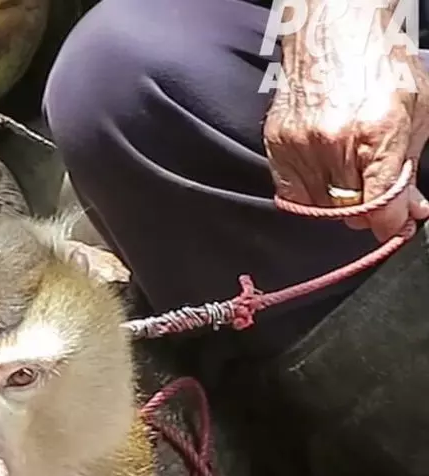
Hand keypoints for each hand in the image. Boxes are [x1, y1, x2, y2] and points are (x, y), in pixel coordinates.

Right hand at [263, 24, 428, 240]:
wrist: (335, 31)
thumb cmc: (379, 64)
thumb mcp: (414, 112)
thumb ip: (410, 165)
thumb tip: (410, 209)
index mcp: (378, 131)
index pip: (380, 204)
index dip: (388, 223)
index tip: (391, 227)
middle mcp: (336, 141)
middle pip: (350, 208)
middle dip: (367, 208)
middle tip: (375, 197)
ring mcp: (301, 143)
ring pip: (319, 204)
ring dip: (336, 202)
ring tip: (348, 179)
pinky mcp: (277, 141)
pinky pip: (290, 191)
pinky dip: (308, 193)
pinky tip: (323, 176)